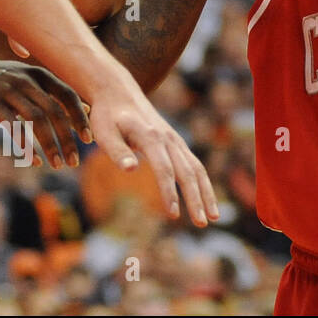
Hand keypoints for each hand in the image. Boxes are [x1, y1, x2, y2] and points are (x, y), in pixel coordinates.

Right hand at [0, 54, 90, 168]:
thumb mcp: (27, 78)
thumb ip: (54, 93)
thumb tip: (87, 108)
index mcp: (38, 74)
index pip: (67, 95)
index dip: (80, 118)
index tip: (88, 139)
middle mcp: (25, 80)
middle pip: (54, 111)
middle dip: (67, 138)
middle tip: (74, 161)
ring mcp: (7, 90)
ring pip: (36, 120)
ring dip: (50, 145)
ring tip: (57, 165)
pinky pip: (13, 126)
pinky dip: (26, 145)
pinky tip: (34, 160)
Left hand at [85, 64, 217, 225]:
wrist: (118, 92)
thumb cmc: (107, 115)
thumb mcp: (104, 131)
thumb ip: (117, 151)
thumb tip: (131, 170)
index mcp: (150, 136)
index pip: (164, 169)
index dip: (169, 192)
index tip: (173, 214)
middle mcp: (168, 138)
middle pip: (187, 172)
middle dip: (196, 199)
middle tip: (202, 224)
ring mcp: (174, 140)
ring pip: (196, 168)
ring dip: (206, 193)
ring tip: (213, 218)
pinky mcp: (175, 142)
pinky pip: (194, 164)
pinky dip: (202, 183)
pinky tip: (205, 200)